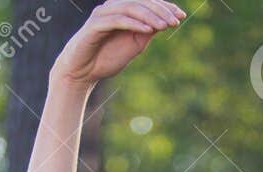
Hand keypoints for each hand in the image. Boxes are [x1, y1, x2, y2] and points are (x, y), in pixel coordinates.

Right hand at [53, 0, 184, 88]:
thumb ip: (146, 33)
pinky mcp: (95, 25)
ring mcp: (103, 14)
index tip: (181, 16)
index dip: (164, 7)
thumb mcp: (133, 46)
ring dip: (150, 16)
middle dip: (160, 11)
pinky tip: (148, 30)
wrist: (81, 73)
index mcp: (122, 10)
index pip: (146, 3)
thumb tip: (163, 23)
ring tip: (165, 26)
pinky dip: (134, 24)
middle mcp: (112, 7)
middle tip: (176, 21)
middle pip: (140, 2)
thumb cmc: (106, 59)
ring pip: (131, 8)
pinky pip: (118, 20)